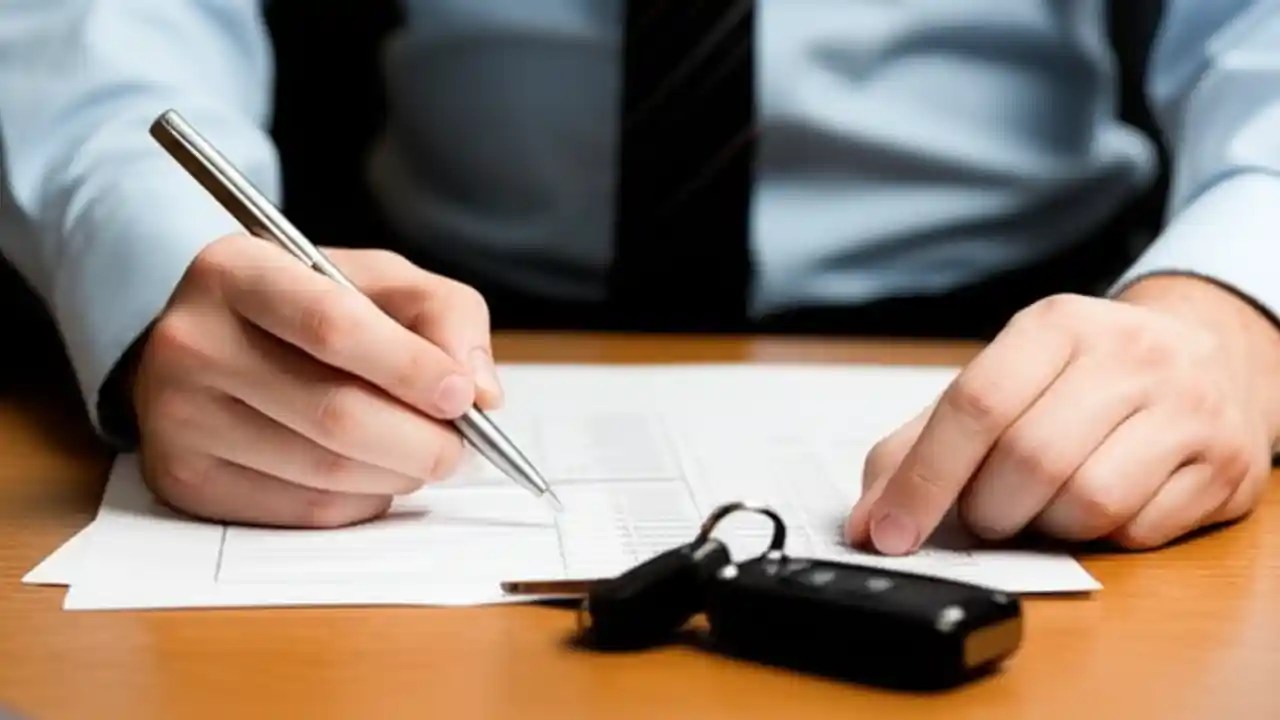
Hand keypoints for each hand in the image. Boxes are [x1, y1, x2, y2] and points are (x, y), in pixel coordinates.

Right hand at [130, 234, 501, 527]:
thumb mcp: (375, 280)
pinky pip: (302, 511)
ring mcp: (178, 418)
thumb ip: (443, 314)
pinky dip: (361, 502)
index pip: (333, 326)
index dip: (411, 368)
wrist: (208, 345)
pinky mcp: (184, 481)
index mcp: (236, 271)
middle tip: (459, 446)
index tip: (463, 396)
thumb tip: (482, 394)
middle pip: (334, 413)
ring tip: (421, 455)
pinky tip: (373, 475)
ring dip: (398, 475)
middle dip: (420, 440)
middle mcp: (193, 342)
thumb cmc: (308, 308)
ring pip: (324, 472)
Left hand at [846, 279, 1279, 553]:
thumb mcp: (1005, 382)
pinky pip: (1139, 531)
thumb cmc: (1084, 379)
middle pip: (1029, 460)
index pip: (975, 404)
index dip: (923, 478)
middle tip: (986, 512)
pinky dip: (1103, 536)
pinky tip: (1104, 503)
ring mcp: (1186, 408)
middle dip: (988, 509)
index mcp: (1056, 325)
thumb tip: (869, 520)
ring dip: (1046, 526)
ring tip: (1046, 504)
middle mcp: (1128, 356)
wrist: (1214, 353)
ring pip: (1087, 502)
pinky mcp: (1224, 464)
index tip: (887, 532)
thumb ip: (925, 442)